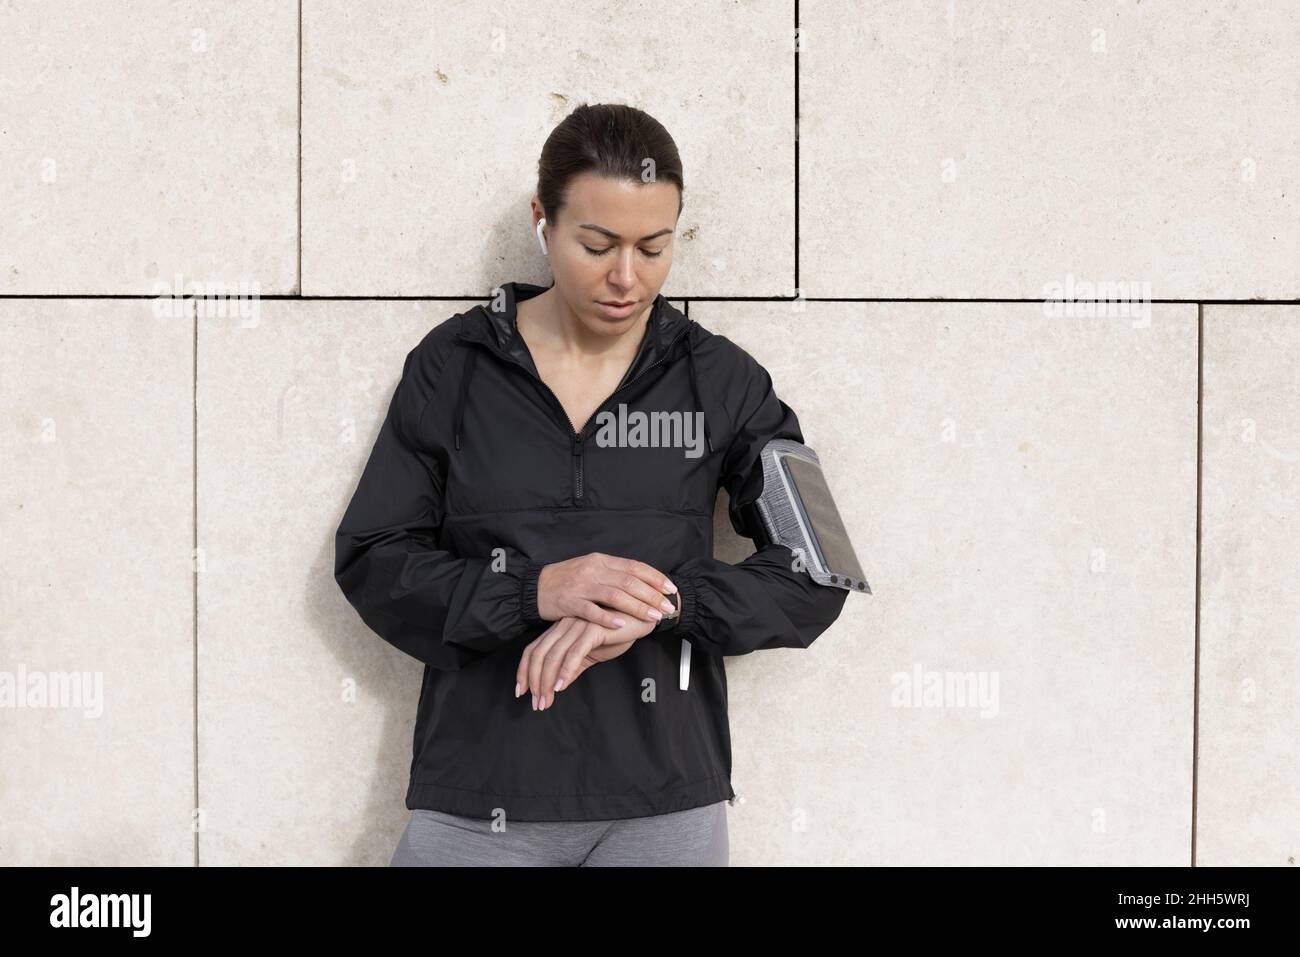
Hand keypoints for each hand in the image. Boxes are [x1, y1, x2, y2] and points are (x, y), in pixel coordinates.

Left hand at [515, 613, 658, 709]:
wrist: (644, 616)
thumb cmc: (620, 631)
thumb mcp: (593, 652)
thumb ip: (575, 665)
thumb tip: (559, 684)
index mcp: (562, 629)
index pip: (534, 650)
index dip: (524, 671)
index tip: (522, 693)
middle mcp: (565, 625)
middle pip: (539, 654)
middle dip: (534, 681)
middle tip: (537, 704)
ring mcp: (578, 625)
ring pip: (553, 655)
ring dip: (547, 681)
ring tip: (547, 700)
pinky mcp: (593, 628)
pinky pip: (575, 652)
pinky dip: (565, 670)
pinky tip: (562, 686)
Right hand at [535, 552, 677, 628]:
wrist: (535, 587)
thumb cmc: (567, 580)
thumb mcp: (591, 569)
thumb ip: (613, 573)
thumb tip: (642, 581)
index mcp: (601, 560)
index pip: (634, 566)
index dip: (654, 577)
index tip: (670, 588)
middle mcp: (593, 570)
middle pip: (628, 581)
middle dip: (651, 595)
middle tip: (667, 607)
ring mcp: (581, 586)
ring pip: (614, 596)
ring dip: (637, 607)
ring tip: (652, 617)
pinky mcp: (569, 603)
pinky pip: (591, 611)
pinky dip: (607, 618)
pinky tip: (621, 625)